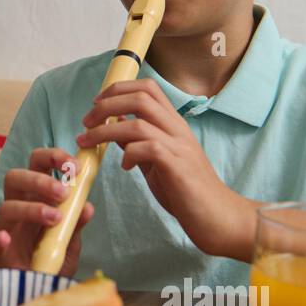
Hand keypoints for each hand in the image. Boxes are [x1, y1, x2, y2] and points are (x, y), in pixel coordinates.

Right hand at [0, 147, 94, 276]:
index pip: (38, 166)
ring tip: (54, 218)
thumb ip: (74, 226)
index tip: (76, 166)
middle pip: (16, 178)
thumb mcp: (66, 244)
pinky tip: (6, 240)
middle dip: (40, 179)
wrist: (26, 290)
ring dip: (31, 208)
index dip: (54, 158)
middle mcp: (17, 208)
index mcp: (35, 198)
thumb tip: (88, 207)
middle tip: (63, 193)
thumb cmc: (44, 261)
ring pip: (6, 207)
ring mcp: (5, 229)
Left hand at [76, 78, 251, 258]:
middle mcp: (178, 130)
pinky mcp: (178, 168)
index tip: (97, 104)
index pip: (147, 88)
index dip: (118, 89)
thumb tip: (115, 124)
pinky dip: (129, 153)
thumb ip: (139, 142)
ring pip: (139, 123)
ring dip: (106, 130)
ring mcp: (180, 147)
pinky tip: (124, 166)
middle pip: (140, 97)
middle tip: (86, 121)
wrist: (219, 217)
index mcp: (173, 124)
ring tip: (88, 142)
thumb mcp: (157, 161)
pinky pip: (149, 148)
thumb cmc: (187, 191)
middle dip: (107, 104)